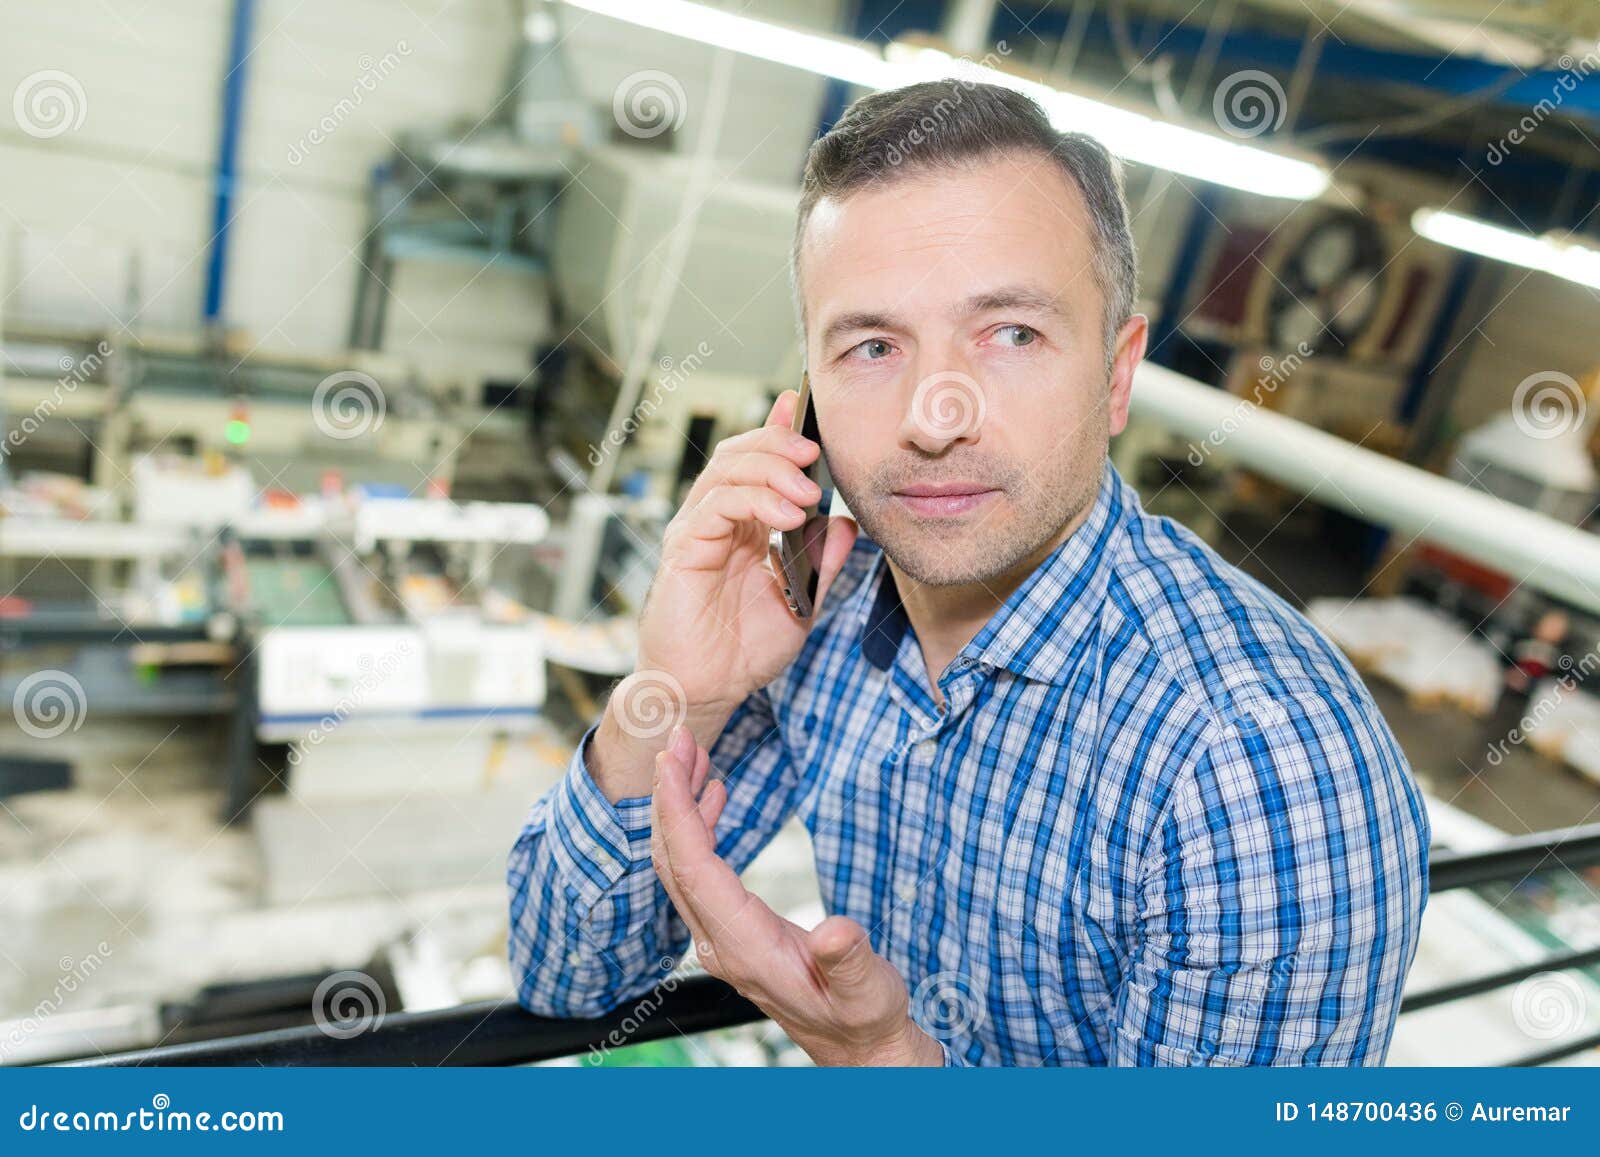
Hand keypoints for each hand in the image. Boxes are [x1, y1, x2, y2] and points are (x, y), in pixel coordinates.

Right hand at [590, 390, 857, 801]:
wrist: (707, 691)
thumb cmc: (744, 650)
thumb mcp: (802, 601)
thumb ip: (823, 561)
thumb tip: (848, 523)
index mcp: (744, 524)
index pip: (758, 463)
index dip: (779, 430)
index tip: (803, 405)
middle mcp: (717, 519)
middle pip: (742, 454)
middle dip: (780, 444)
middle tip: (814, 452)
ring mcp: (698, 530)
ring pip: (728, 470)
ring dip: (772, 471)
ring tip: (807, 492)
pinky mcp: (685, 548)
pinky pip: (715, 504)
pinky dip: (753, 500)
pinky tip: (786, 516)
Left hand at [649, 725, 941, 1066]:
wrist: (860, 1050)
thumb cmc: (867, 1018)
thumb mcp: (870, 989)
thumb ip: (851, 959)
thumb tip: (837, 932)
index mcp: (744, 948)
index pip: (695, 869)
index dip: (679, 812)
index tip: (672, 761)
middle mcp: (720, 942)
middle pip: (675, 859)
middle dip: (670, 796)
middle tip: (678, 737)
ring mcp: (721, 937)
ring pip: (682, 863)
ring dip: (682, 807)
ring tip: (693, 755)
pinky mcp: (731, 930)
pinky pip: (700, 870)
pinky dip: (700, 826)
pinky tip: (715, 795)